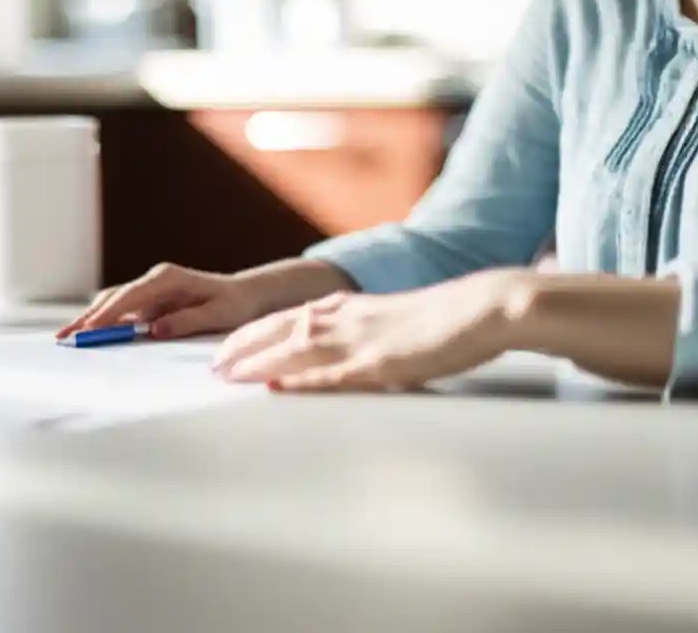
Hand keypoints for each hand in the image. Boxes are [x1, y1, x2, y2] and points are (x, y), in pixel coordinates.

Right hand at [57, 259, 354, 340]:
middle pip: (112, 298)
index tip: (89, 329)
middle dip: (87, 318)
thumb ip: (187, 322)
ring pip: (111, 303)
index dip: (108, 314)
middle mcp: (153, 280)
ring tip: (65, 339)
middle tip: (63, 338)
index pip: (131, 296)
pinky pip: (120, 312)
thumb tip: (154, 330)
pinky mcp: (148, 302)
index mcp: (167, 278)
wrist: (245, 295)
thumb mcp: (219, 315)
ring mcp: (148, 291)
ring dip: (89, 320)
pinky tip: (85, 337)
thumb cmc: (234, 305)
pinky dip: (102, 323)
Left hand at [212, 269, 535, 391]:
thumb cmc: (448, 318)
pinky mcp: (384, 362)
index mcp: (352, 307)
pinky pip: (336, 374)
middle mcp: (349, 318)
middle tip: (211, 366)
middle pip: (281, 329)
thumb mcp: (396, 321)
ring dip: (259, 362)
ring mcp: (364, 339)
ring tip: (226, 376)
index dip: (254, 334)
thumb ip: (366, 334)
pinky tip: (280, 390)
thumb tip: (347, 353)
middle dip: (242, 347)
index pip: (289, 318)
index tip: (226, 350)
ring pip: (298, 349)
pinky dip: (303, 382)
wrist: (487, 307)